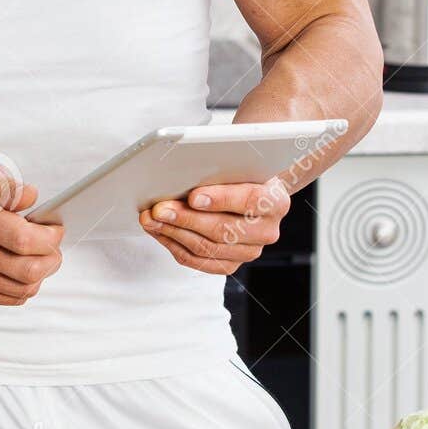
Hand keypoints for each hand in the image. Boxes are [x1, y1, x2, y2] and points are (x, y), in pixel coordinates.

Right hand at [0, 161, 64, 305]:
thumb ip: (7, 183)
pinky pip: (8, 299)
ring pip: (22, 289)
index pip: (25, 240)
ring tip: (42, 257)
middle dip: (52, 259)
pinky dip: (25, 287)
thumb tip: (32, 196)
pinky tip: (25, 269)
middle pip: (28, 270)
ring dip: (42, 274)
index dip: (50, 237)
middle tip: (53, 245)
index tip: (55, 227)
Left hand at [139, 178, 289, 274]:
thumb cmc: (240, 172)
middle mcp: (267, 231)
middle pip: (223, 230)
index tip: (193, 196)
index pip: (250, 200)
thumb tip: (184, 176)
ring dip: (174, 233)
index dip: (220, 199)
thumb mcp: (237, 164)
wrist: (249, 190)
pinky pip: (200, 261)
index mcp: (275, 201)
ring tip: (152, 219)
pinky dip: (175, 246)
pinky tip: (160, 232)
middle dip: (186, 218)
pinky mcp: (231, 264)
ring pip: (207, 249)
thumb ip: (221, 169)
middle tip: (160, 209)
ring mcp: (250, 251)